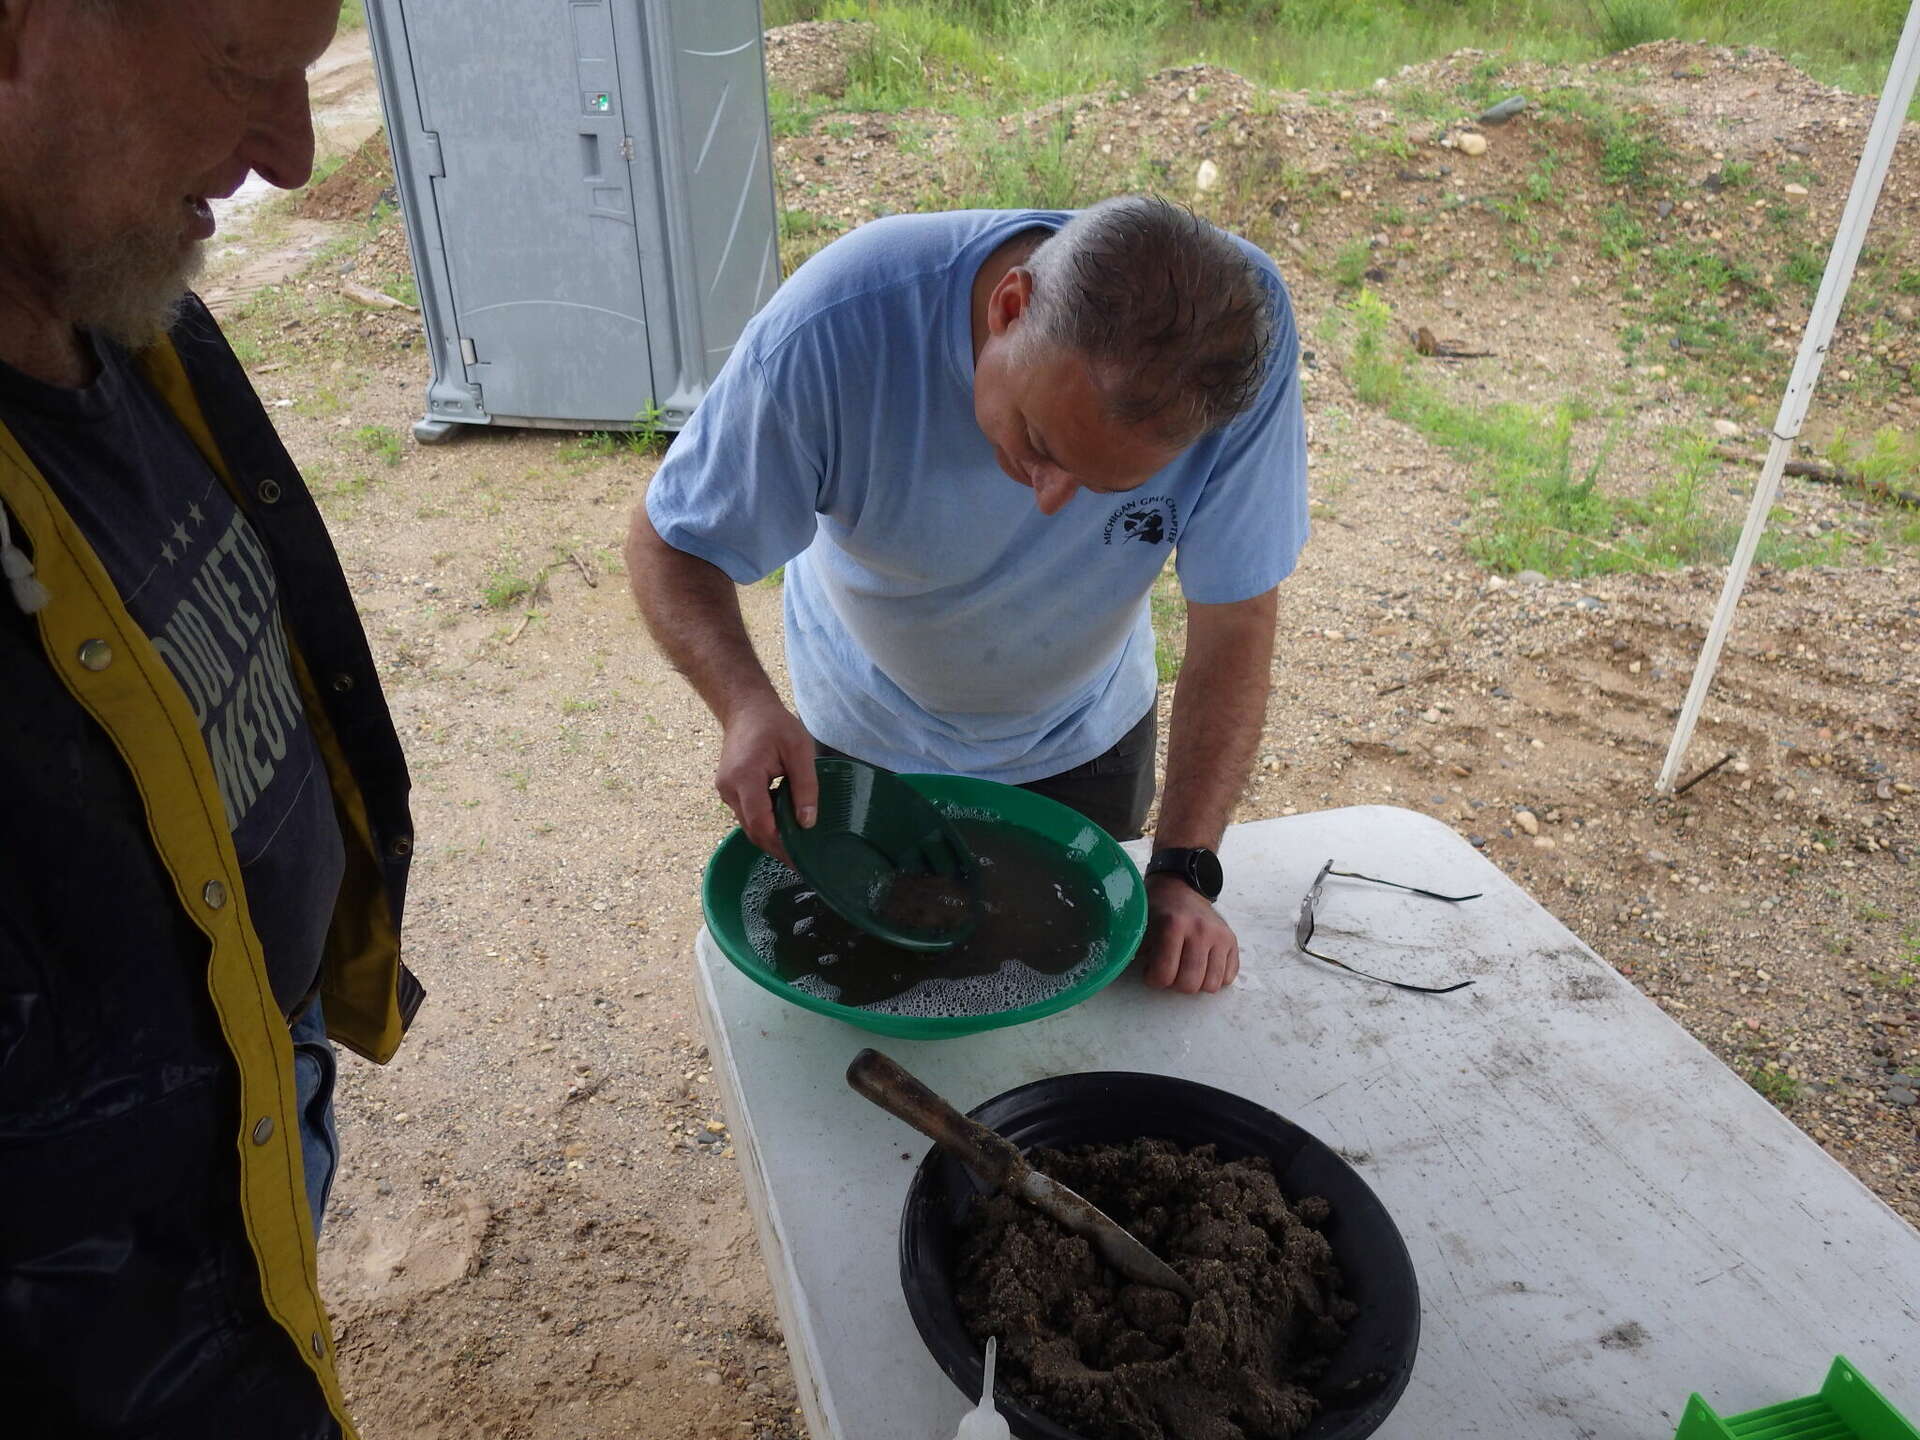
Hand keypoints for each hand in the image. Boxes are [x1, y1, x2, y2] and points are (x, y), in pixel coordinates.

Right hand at [715, 696, 816, 861]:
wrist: (746, 710)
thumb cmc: (775, 725)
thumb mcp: (799, 750)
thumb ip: (805, 786)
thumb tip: (807, 823)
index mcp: (745, 778)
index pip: (761, 823)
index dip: (780, 845)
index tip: (801, 859)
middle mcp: (729, 789)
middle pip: (753, 829)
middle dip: (777, 847)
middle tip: (803, 861)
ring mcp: (725, 791)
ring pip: (748, 824)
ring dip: (770, 836)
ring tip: (797, 846)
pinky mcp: (728, 790)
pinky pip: (746, 814)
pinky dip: (764, 823)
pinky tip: (784, 825)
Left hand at [1140, 874, 1239, 994]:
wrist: (1181, 886)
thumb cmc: (1157, 907)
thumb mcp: (1142, 922)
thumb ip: (1138, 948)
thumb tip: (1135, 972)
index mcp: (1174, 924)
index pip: (1164, 974)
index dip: (1154, 979)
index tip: (1150, 970)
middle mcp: (1201, 930)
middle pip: (1190, 984)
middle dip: (1175, 984)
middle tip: (1169, 970)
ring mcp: (1220, 936)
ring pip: (1211, 985)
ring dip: (1196, 983)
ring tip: (1185, 968)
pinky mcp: (1233, 941)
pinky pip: (1228, 978)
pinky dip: (1214, 977)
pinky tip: (1202, 965)